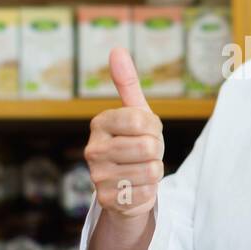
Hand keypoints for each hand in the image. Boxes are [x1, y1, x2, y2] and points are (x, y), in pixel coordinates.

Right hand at [84, 48, 164, 221]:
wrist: (127, 187)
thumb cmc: (135, 144)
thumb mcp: (136, 113)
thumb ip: (127, 82)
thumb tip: (117, 49)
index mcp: (100, 123)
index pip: (142, 119)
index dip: (154, 127)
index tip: (146, 131)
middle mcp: (93, 149)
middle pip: (148, 146)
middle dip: (157, 151)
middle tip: (146, 154)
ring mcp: (98, 177)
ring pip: (151, 170)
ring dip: (154, 171)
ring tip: (141, 169)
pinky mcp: (108, 201)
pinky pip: (148, 192)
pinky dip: (149, 192)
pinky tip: (137, 189)